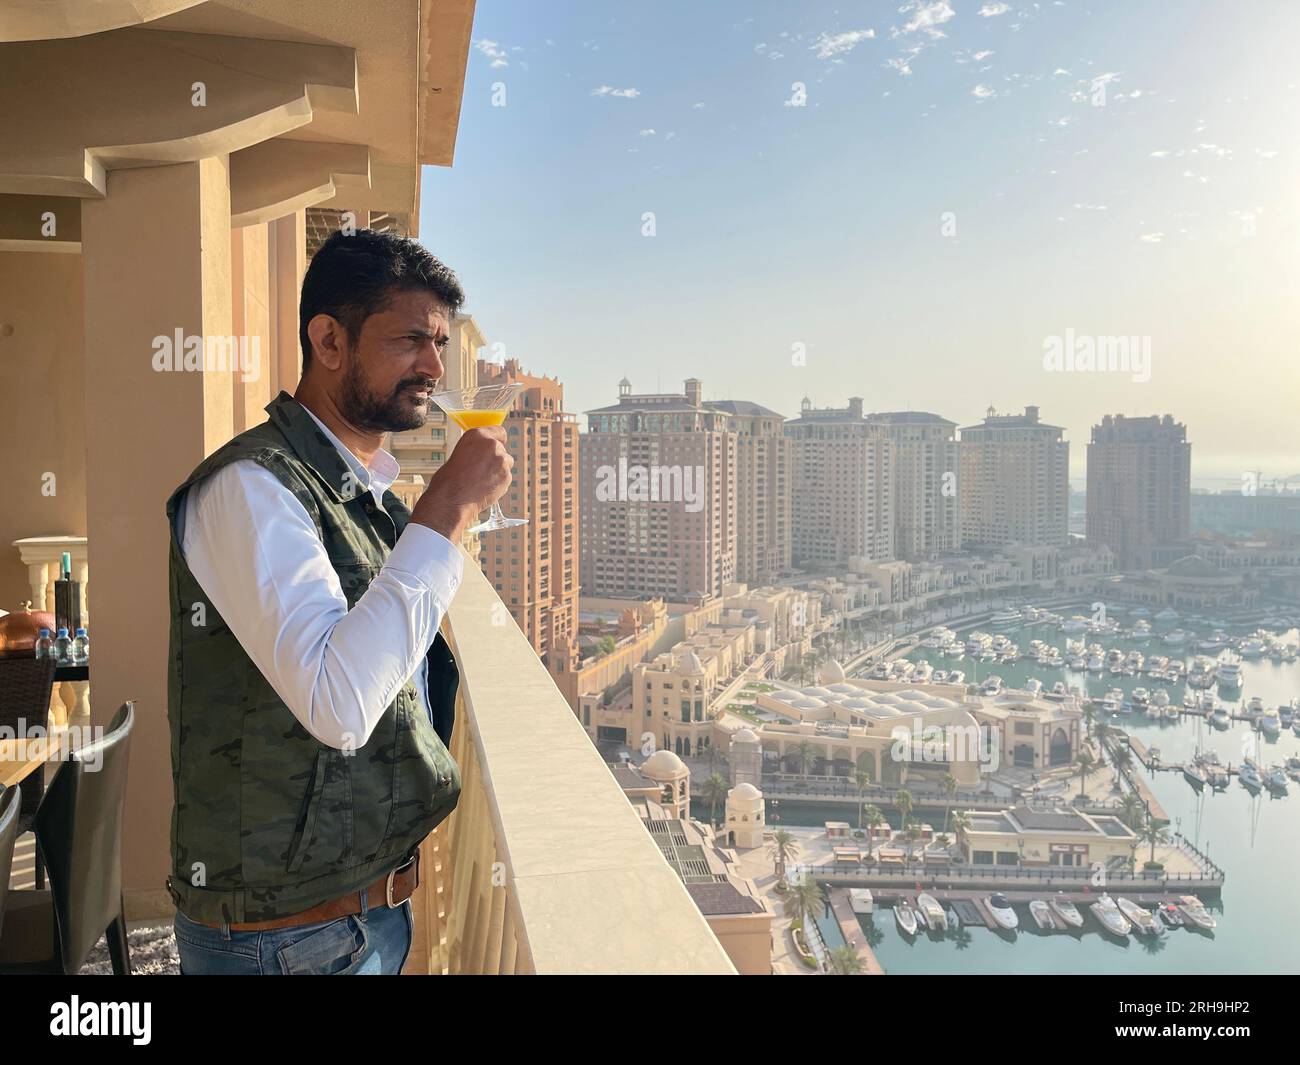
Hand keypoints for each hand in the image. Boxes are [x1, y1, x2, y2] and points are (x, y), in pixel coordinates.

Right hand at [410, 426, 512, 540]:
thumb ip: (476, 449)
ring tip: (482, 480)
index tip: (495, 446)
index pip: (499, 431)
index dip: (496, 440)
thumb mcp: (460, 453)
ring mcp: (501, 460)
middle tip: (482, 470)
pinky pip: (506, 477)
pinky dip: (499, 482)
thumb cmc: (449, 479)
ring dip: (498, 470)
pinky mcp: (507, 476)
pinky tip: (485, 488)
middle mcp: (492, 445)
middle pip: (502, 449)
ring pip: (506, 464)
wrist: (452, 498)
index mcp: (477, 435)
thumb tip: (484, 453)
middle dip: (495, 458)